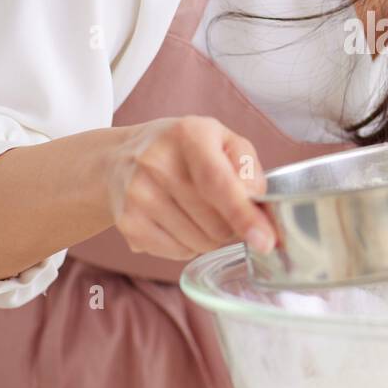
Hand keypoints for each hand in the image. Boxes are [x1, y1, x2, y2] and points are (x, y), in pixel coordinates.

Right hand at [106, 115, 276, 259]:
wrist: (121, 158)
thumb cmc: (183, 150)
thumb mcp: (221, 139)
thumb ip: (248, 167)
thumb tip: (258, 206)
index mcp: (188, 135)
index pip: (217, 182)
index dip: (244, 215)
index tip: (265, 241)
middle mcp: (156, 163)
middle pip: (215, 222)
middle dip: (233, 225)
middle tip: (224, 206)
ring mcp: (138, 196)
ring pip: (200, 242)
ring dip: (212, 236)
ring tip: (197, 210)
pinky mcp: (128, 224)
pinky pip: (179, 253)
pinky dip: (189, 244)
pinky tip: (179, 220)